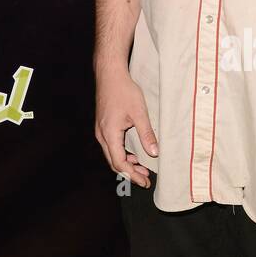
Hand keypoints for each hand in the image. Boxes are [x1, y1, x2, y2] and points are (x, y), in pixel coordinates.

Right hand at [94, 61, 157, 187]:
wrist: (110, 75)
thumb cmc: (124, 91)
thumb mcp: (139, 113)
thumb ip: (147, 134)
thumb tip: (154, 152)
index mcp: (110, 134)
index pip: (119, 162)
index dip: (132, 175)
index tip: (145, 181)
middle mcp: (102, 135)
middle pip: (114, 162)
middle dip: (130, 173)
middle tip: (146, 179)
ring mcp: (101, 131)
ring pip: (112, 155)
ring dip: (127, 163)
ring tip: (143, 168)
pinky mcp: (104, 126)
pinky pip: (111, 146)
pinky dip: (122, 154)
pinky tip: (134, 154)